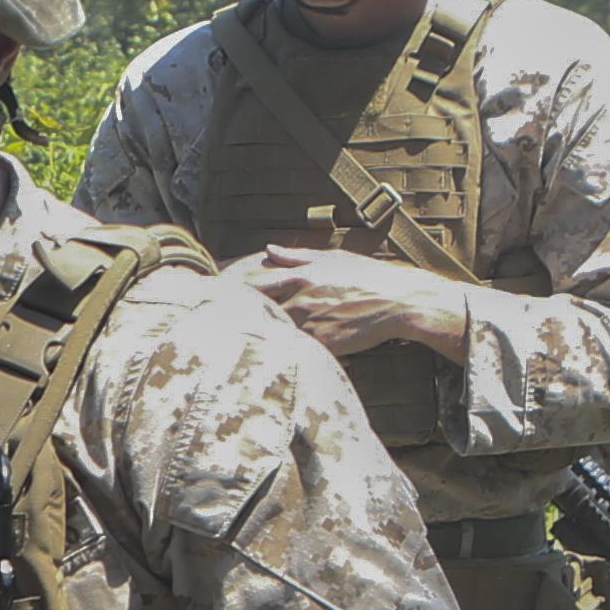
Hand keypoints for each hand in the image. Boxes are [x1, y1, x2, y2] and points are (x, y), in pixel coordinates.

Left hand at [235, 246, 469, 359]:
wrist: (398, 301)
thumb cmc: (367, 277)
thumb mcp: (331, 258)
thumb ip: (296, 256)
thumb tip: (268, 249)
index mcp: (298, 275)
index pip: (251, 283)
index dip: (229, 291)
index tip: (211, 294)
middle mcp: (299, 298)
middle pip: (255, 311)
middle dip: (237, 318)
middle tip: (215, 326)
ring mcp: (309, 323)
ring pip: (272, 334)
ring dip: (258, 339)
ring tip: (236, 348)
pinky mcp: (322, 344)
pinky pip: (294, 353)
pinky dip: (283, 356)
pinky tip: (271, 361)